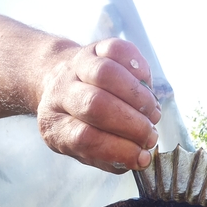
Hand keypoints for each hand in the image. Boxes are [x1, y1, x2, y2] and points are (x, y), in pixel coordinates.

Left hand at [37, 38, 161, 172]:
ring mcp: (76, 66)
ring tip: (152, 113)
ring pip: (106, 74)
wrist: (63, 83)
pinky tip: (146, 87)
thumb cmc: (82, 124)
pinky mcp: (95, 47)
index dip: (119, 149)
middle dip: (132, 124)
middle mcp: (60, 93)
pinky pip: (119, 51)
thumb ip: (112, 158)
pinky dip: (140, 70)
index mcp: (54, 125)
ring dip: (138, 98)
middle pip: (95, 104)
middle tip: (150, 135)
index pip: (84, 138)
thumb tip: (142, 158)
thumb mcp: (87, 150)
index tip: (141, 157)